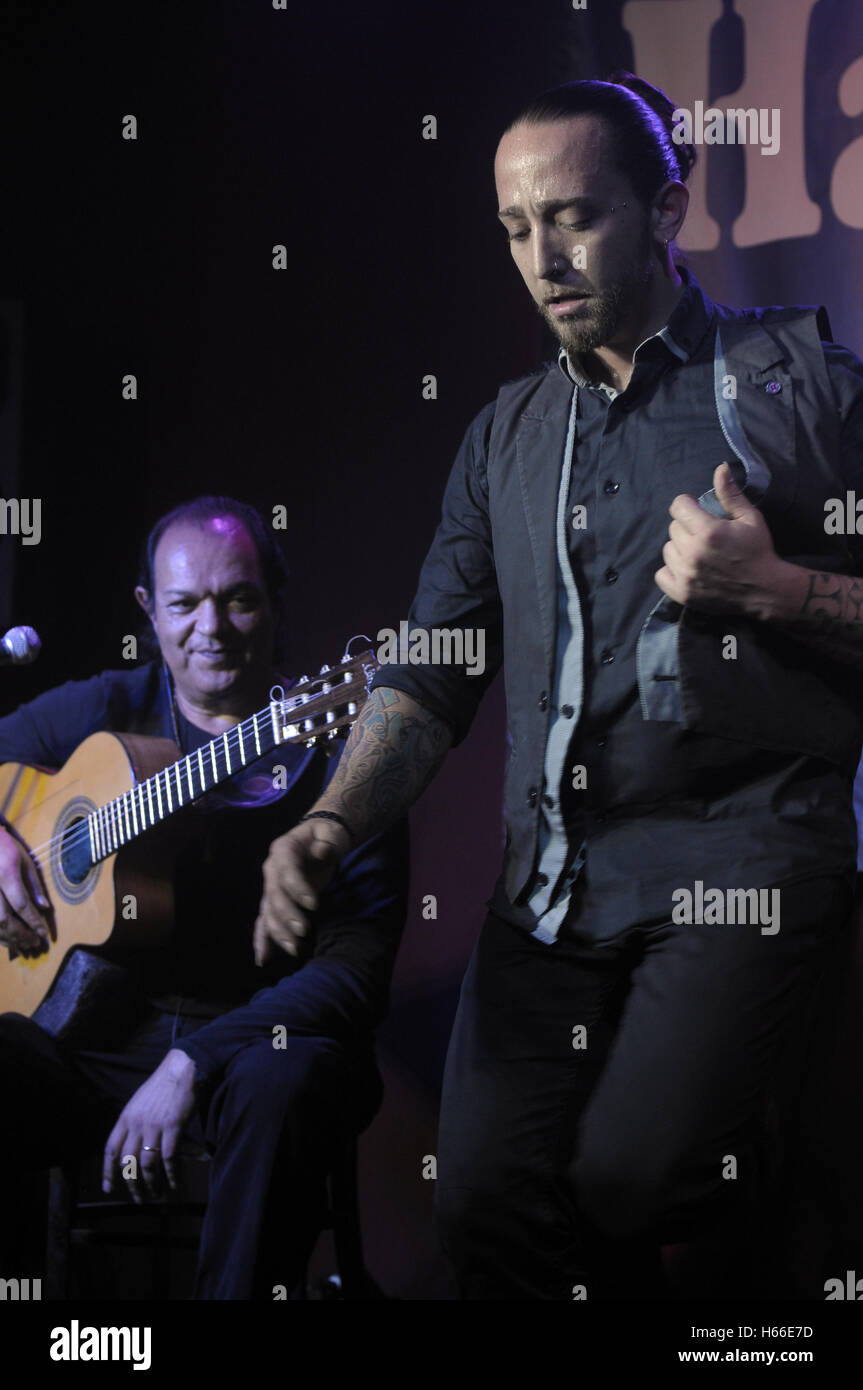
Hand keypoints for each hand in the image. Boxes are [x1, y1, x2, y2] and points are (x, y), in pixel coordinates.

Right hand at [0, 826, 53, 957]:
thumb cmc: (4, 847)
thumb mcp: (24, 860)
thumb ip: (33, 885)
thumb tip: (44, 907)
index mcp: (5, 874)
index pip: (21, 905)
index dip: (33, 922)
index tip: (43, 933)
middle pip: (4, 919)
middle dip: (21, 934)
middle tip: (35, 943)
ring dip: (8, 938)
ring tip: (23, 945)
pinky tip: (7, 939)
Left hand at [102, 1049, 197, 1202]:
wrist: (181, 1068)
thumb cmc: (162, 1086)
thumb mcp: (139, 1103)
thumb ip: (134, 1124)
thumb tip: (135, 1147)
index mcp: (125, 1118)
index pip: (111, 1150)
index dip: (108, 1172)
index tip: (108, 1188)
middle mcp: (136, 1124)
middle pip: (129, 1162)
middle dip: (132, 1184)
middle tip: (139, 1199)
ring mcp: (154, 1125)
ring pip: (148, 1164)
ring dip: (152, 1184)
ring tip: (156, 1195)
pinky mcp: (173, 1126)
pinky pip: (169, 1158)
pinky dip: (171, 1175)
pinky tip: (174, 1184)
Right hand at [254, 818, 349, 965]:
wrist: (316, 839)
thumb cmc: (326, 835)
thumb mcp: (331, 833)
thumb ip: (329, 842)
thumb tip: (323, 851)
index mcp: (283, 849)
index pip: (287, 871)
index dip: (297, 888)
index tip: (314, 904)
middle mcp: (271, 869)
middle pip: (275, 896)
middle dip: (287, 916)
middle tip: (303, 932)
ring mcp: (271, 887)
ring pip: (268, 913)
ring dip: (278, 932)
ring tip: (294, 949)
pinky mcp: (274, 902)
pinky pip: (264, 922)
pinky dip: (263, 940)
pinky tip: (263, 959)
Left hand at [655, 462, 789, 618]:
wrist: (765, 590)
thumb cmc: (758, 550)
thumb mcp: (750, 518)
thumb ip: (730, 494)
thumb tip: (720, 468)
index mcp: (709, 531)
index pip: (678, 507)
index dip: (688, 505)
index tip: (698, 510)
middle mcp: (693, 553)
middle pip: (673, 528)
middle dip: (687, 526)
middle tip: (705, 535)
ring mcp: (686, 575)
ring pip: (667, 549)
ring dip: (679, 548)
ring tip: (698, 552)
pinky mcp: (681, 593)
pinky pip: (660, 574)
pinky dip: (671, 570)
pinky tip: (688, 568)